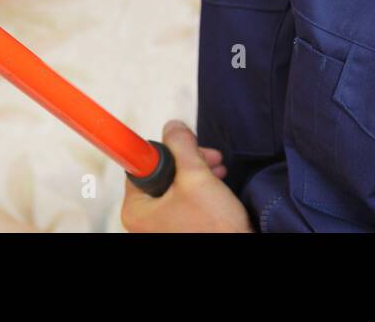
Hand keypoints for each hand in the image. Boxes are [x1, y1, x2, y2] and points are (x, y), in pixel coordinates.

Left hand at [121, 119, 254, 232]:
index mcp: (136, 210)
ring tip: (218, 170)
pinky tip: (216, 181)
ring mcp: (161, 224)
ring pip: (175, 183)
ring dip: (198, 170)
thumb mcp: (196, 175)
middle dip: (189, 159)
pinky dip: (200, 185)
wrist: (239, 247)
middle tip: (209, 157)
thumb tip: (172, 127)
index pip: (140, 164)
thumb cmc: (214, 226)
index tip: (182, 144)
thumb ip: (181, 145)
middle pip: (160, 172)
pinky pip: (184, 197)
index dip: (165, 150)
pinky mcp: (178, 226)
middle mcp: (144, 219)